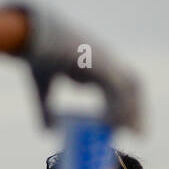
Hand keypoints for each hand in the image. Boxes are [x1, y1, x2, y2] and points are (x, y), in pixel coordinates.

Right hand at [12, 0, 142, 131]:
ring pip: (130, 87)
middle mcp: (106, 60)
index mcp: (97, 63)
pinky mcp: (100, 61)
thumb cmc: (37, 56)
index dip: (128, 106)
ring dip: (133, 110)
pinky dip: (118, 107)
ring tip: (127, 132)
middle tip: (136, 134)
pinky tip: (111, 124)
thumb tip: (49, 131)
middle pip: (133, 86)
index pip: (122, 86)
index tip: (126, 128)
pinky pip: (116, 88)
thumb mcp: (43, 87)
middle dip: (137, 110)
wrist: (31, 35)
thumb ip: (46, 109)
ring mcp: (105, 59)